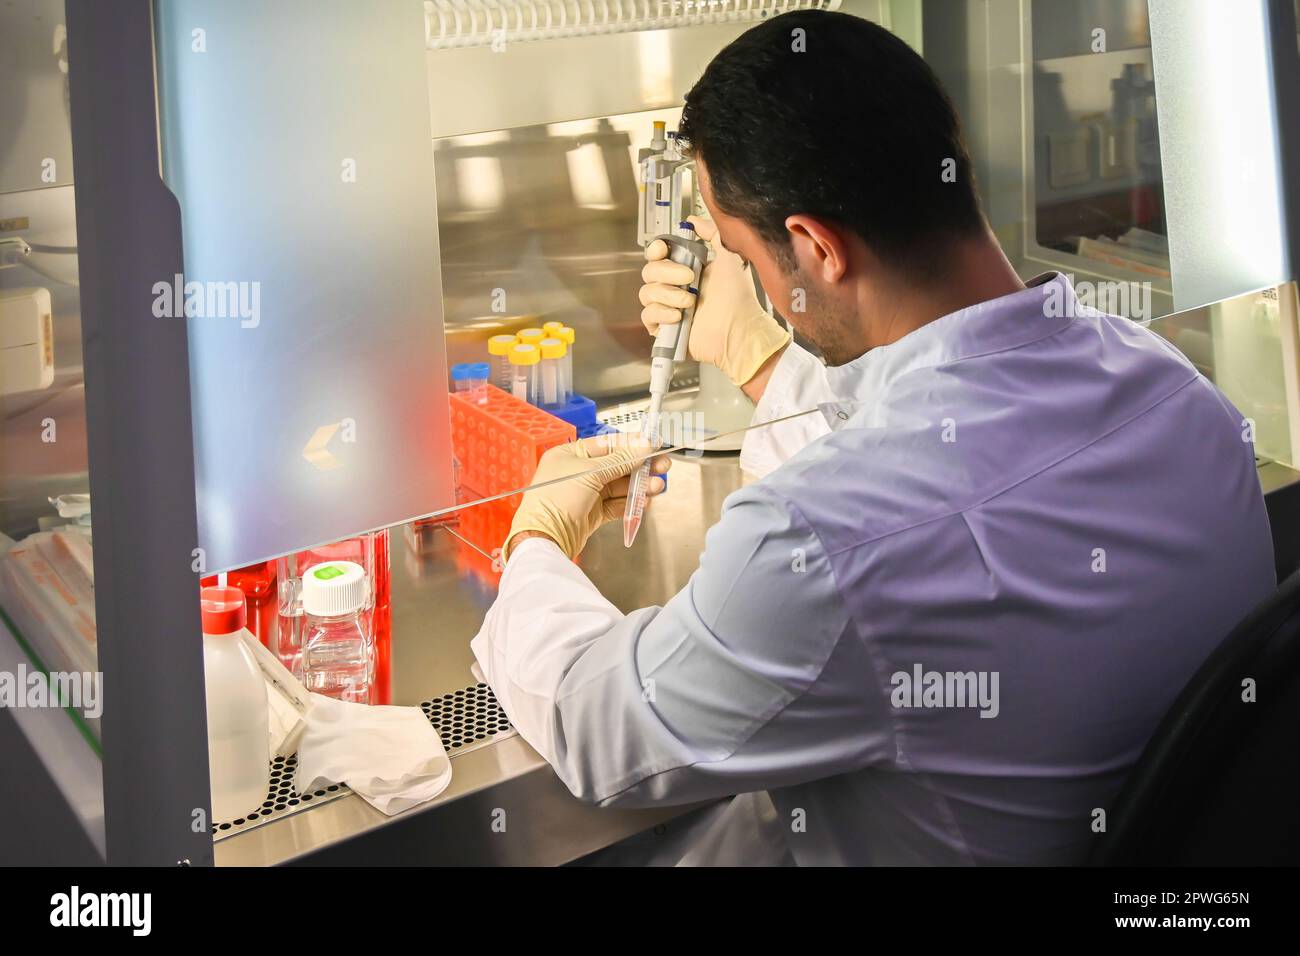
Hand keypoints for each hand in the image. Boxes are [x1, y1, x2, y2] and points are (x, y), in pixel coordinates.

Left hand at [504, 434, 672, 560]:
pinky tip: (645, 501)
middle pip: (616, 465)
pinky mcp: (592, 513)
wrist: (544, 537)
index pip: (607, 444)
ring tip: (657, 486)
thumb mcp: (590, 473)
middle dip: (641, 466)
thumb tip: (643, 447)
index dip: (632, 444)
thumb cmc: (557, 498)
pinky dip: (631, 502)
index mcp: (570, 454)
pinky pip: (616, 504)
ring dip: (639, 486)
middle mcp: (578, 472)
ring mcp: (585, 494)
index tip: (654, 443)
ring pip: (619, 486)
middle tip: (663, 465)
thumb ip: (619, 461)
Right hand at [638, 215, 790, 387]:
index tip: (663, 249)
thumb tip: (694, 220)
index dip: (655, 249)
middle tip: (690, 278)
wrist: (740, 329)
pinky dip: (661, 313)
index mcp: (685, 269)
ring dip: (667, 295)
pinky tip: (679, 317)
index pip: (657, 255)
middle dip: (667, 272)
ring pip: (647, 293)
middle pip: (649, 271)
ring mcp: (667, 309)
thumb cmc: (738, 296)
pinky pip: (647, 315)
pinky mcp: (664, 329)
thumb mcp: (729, 256)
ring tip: (690, 302)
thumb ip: (712, 233)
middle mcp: (674, 288)